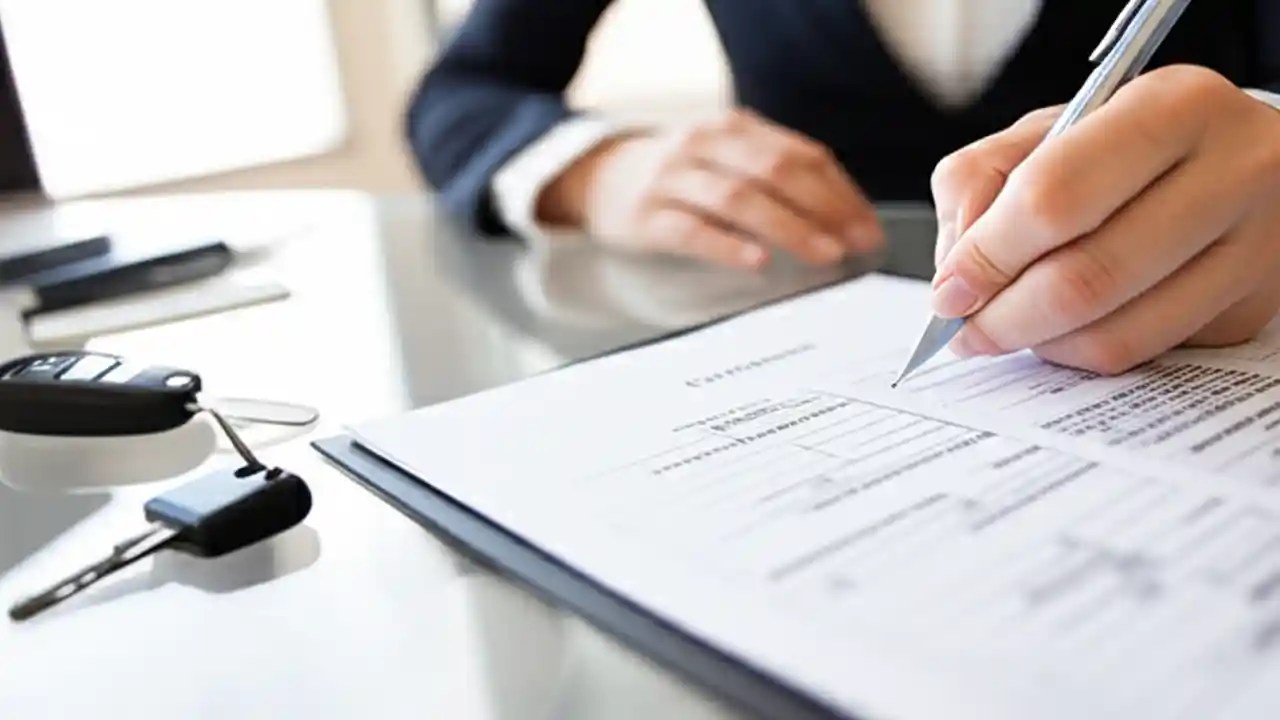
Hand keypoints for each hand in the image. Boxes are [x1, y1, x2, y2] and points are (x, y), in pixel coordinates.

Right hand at [537, 109, 883, 269]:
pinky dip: (729, 246)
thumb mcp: (725, 158)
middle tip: (854, 244)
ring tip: (823, 255)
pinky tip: (758, 263)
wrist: (599, 178)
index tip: (868, 229)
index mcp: (735, 128)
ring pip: (740, 200)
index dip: (840, 192)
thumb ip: (775, 177)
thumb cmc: (680, 176)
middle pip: (775, 171)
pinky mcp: (647, 217)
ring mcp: (673, 179)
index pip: (801, 155)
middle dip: (824, 209)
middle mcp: (704, 144)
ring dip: (789, 228)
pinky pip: (693, 231)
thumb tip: (844, 219)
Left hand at [930, 66, 1279, 374]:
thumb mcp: (1051, 131)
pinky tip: (1060, 331)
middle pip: (1084, 277)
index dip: (987, 255)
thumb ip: (982, 180)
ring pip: (1114, 332)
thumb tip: (956, 271)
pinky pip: (1142, 352)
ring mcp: (1252, 247)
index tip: (948, 291)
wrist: (1236, 162)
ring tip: (1006, 329)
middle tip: (965, 331)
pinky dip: (1080, 353)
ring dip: (1037, 344)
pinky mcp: (1251, 306)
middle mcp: (1230, 172)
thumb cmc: (1128, 145)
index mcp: (1172, 107)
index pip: (1054, 196)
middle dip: (1003, 317)